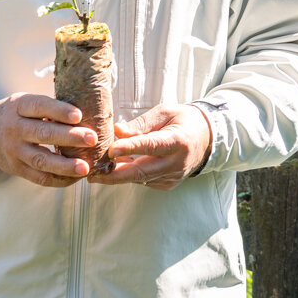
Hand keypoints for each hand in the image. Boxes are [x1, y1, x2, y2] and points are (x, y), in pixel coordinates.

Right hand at [0, 93, 97, 186]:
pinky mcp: (16, 169)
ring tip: (85, 167)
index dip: (59, 111)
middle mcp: (15, 129)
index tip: (79, 115)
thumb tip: (85, 113)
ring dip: (65, 165)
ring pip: (41, 160)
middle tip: (92, 138)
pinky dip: (58, 179)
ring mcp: (14, 151)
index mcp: (19, 107)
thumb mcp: (24, 103)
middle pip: (43, 134)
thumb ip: (47, 108)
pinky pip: (39, 177)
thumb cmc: (15, 115)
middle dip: (69, 137)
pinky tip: (75, 177)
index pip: (40, 106)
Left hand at [91, 104, 213, 190]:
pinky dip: (128, 175)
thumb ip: (141, 124)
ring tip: (96, 170)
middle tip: (92, 174)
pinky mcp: (168, 184)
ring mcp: (172, 176)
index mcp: (178, 140)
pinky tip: (116, 167)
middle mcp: (176, 162)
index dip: (130, 148)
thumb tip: (117, 132)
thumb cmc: (182, 120)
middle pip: (142, 172)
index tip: (110, 150)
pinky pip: (143, 181)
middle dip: (114, 175)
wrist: (206, 138)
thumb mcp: (164, 113)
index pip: (151, 145)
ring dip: (117, 174)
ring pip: (139, 178)